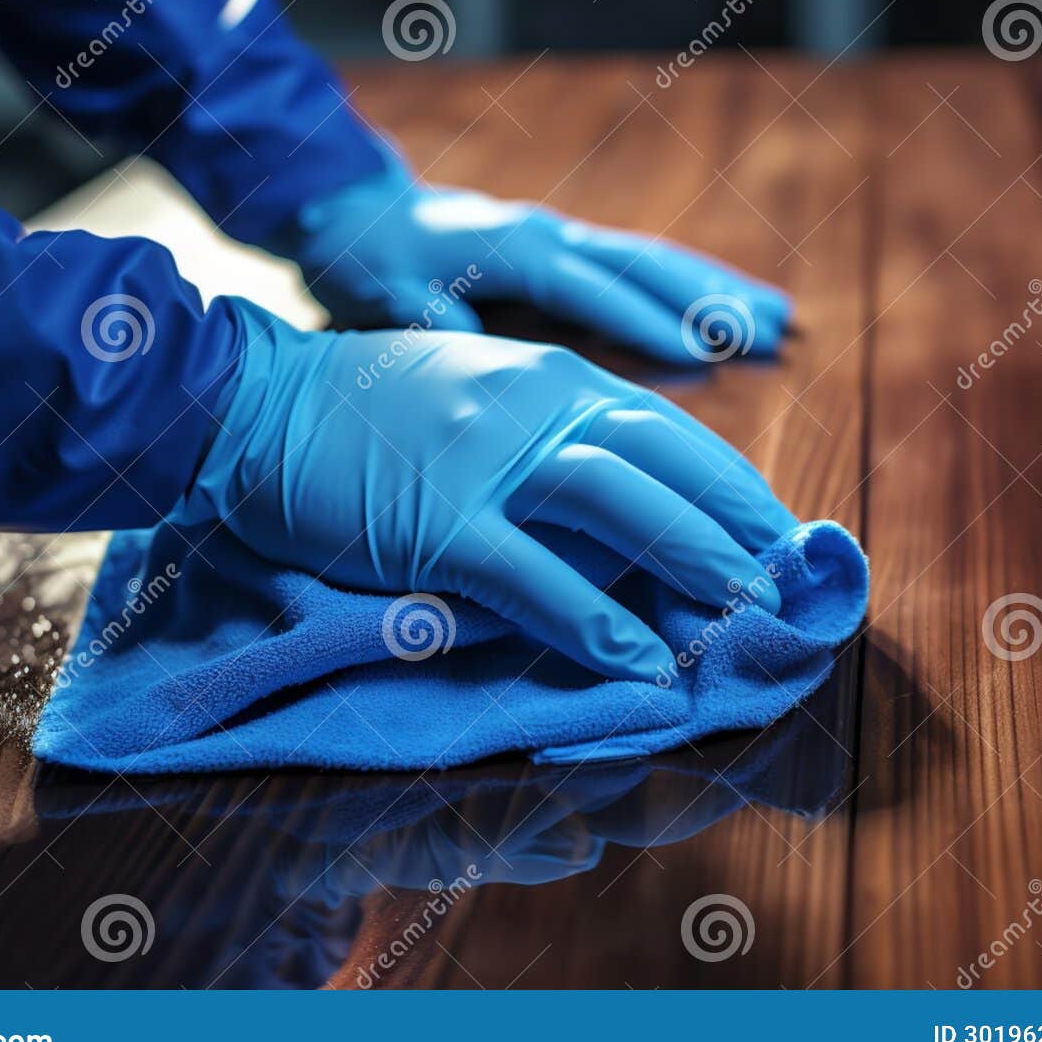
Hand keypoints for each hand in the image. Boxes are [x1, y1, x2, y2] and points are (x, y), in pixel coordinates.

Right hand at [178, 299, 798, 678]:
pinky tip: (642, 665)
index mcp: (546, 377)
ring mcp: (485, 462)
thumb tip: (619, 488)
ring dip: (692, 560)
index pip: (665, 428)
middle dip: (736, 525)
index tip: (777, 529)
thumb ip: (546, 425)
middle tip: (788, 582)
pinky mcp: (437, 523)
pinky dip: (596, 624)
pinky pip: (535, 578)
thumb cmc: (362, 408)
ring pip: (618, 504)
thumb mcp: (471, 389)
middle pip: (661, 461)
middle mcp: (532, 406)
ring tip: (746, 615)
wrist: (253, 401)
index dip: (731, 483)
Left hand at [291, 159, 791, 363]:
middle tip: (775, 332)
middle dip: (711, 300)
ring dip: (718, 291)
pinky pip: (640, 269)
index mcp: (515, 250)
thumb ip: (431, 320)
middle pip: (646, 266)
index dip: (644, 321)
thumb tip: (464, 333)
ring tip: (781, 321)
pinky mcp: (567, 253)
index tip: (701, 352)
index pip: (593, 289)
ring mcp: (564, 239)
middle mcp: (552, 236)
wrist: (357, 213)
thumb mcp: (386, 299)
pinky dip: (690, 288)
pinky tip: (731, 312)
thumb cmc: (370, 264)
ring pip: (655, 263)